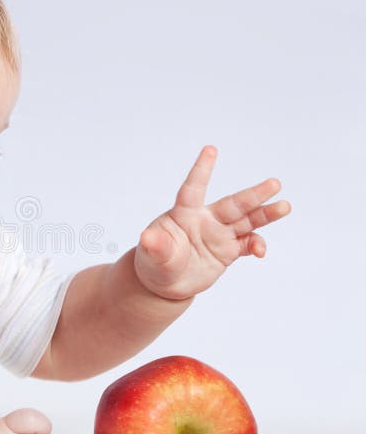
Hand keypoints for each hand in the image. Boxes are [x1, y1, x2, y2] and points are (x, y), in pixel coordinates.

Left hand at [134, 145, 291, 300]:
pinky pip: (247, 244)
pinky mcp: (228, 250)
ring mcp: (219, 234)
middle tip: (274, 183)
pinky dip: (257, 245)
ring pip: (247, 221)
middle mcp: (205, 220)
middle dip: (254, 195)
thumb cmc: (154, 262)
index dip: (201, 170)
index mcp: (183, 214)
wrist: (166, 284)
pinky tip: (261, 251)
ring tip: (285, 206)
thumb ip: (156, 246)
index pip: (193, 188)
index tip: (210, 149)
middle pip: (233, 204)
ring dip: (266, 214)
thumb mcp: (152, 255)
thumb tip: (147, 238)